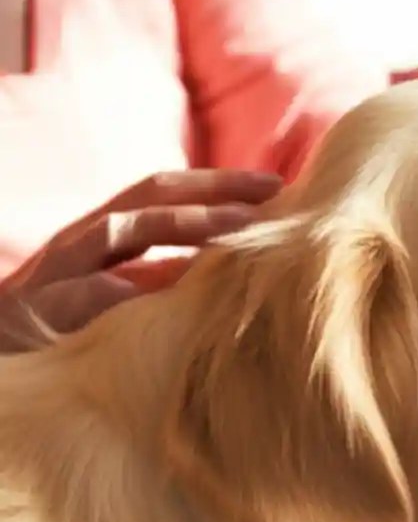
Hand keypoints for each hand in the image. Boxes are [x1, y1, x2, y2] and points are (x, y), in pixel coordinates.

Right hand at [0, 169, 281, 352]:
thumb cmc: (58, 336)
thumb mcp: (118, 301)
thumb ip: (162, 280)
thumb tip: (231, 271)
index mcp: (103, 238)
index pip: (165, 195)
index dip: (219, 185)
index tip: (277, 185)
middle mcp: (80, 243)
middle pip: (148, 195)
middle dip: (211, 188)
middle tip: (272, 191)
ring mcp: (55, 271)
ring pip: (117, 230)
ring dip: (181, 223)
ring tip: (238, 226)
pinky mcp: (35, 311)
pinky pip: (79, 293)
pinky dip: (119, 288)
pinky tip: (165, 291)